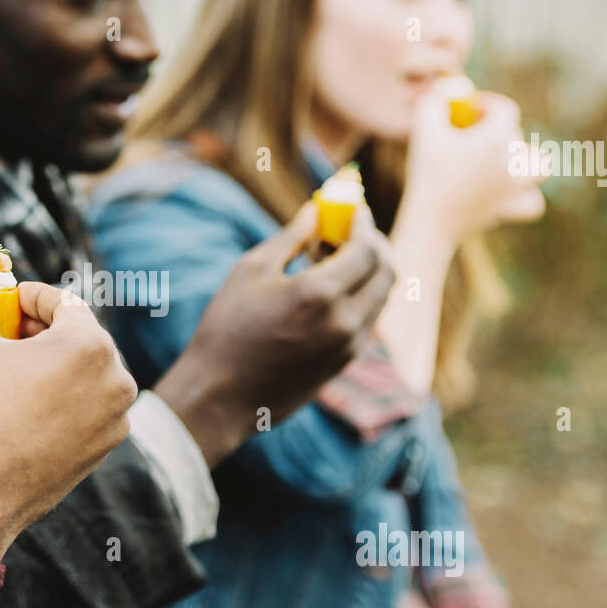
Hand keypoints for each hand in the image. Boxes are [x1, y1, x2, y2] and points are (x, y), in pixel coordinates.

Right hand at [0, 282, 137, 557]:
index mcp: (90, 347)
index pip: (65, 303)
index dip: (30, 296)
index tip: (7, 301)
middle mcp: (115, 382)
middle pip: (77, 339)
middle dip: (39, 331)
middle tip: (4, 332)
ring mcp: (113, 422)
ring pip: (81, 377)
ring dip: (47, 367)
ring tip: (7, 372)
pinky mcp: (101, 452)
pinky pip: (82, 412)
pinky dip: (56, 401)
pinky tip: (19, 409)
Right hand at [154, 203, 394, 466]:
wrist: (220, 396)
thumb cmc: (227, 329)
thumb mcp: (251, 271)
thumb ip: (290, 237)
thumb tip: (316, 211)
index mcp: (319, 294)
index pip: (366, 249)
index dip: (363, 225)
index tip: (356, 212)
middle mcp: (344, 321)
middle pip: (386, 273)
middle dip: (376, 245)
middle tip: (354, 232)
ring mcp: (349, 347)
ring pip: (381, 298)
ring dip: (370, 272)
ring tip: (335, 259)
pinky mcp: (344, 363)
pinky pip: (367, 320)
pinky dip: (361, 296)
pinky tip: (330, 290)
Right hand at [401, 88, 546, 247]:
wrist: (429, 220)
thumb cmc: (426, 172)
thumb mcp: (423, 126)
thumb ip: (434, 101)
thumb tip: (444, 90)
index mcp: (497, 136)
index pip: (505, 110)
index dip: (488, 105)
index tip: (470, 110)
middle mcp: (513, 160)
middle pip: (516, 136)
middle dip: (495, 131)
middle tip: (469, 138)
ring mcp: (515, 187)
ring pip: (540, 167)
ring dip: (526, 161)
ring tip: (503, 163)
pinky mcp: (510, 211)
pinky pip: (533, 203)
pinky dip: (526, 197)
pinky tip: (508, 194)